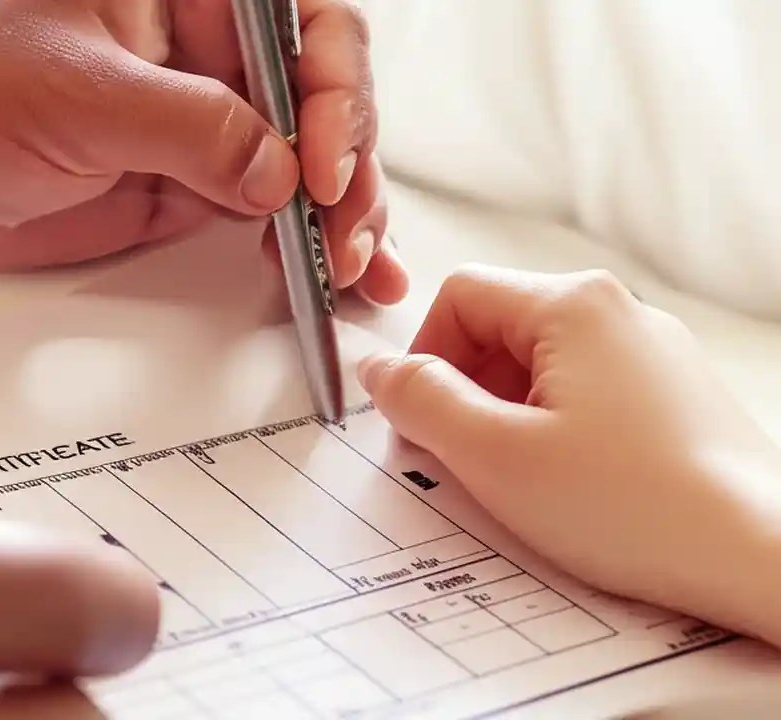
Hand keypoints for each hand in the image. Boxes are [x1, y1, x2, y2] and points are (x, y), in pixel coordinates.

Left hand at [0, 0, 405, 300]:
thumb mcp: (76, 95)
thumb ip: (190, 127)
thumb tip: (280, 169)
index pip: (301, 26)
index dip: (333, 91)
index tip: (319, 165)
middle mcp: (201, 52)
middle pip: (321, 98)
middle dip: (349, 166)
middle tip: (347, 231)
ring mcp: (196, 124)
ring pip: (302, 163)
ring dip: (344, 215)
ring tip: (361, 269)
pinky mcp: (179, 185)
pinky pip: (259, 213)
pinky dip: (299, 245)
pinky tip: (330, 273)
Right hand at [357, 265, 780, 644]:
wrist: (762, 558)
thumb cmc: (636, 507)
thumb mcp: (494, 454)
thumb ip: (420, 400)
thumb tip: (379, 369)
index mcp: (572, 306)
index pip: (458, 296)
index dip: (423, 357)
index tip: (421, 420)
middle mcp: (620, 313)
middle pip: (500, 329)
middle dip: (467, 392)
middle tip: (467, 461)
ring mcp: (655, 354)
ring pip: (543, 367)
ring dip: (510, 417)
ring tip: (525, 482)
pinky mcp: (676, 397)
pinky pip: (587, 395)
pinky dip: (558, 433)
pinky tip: (573, 488)